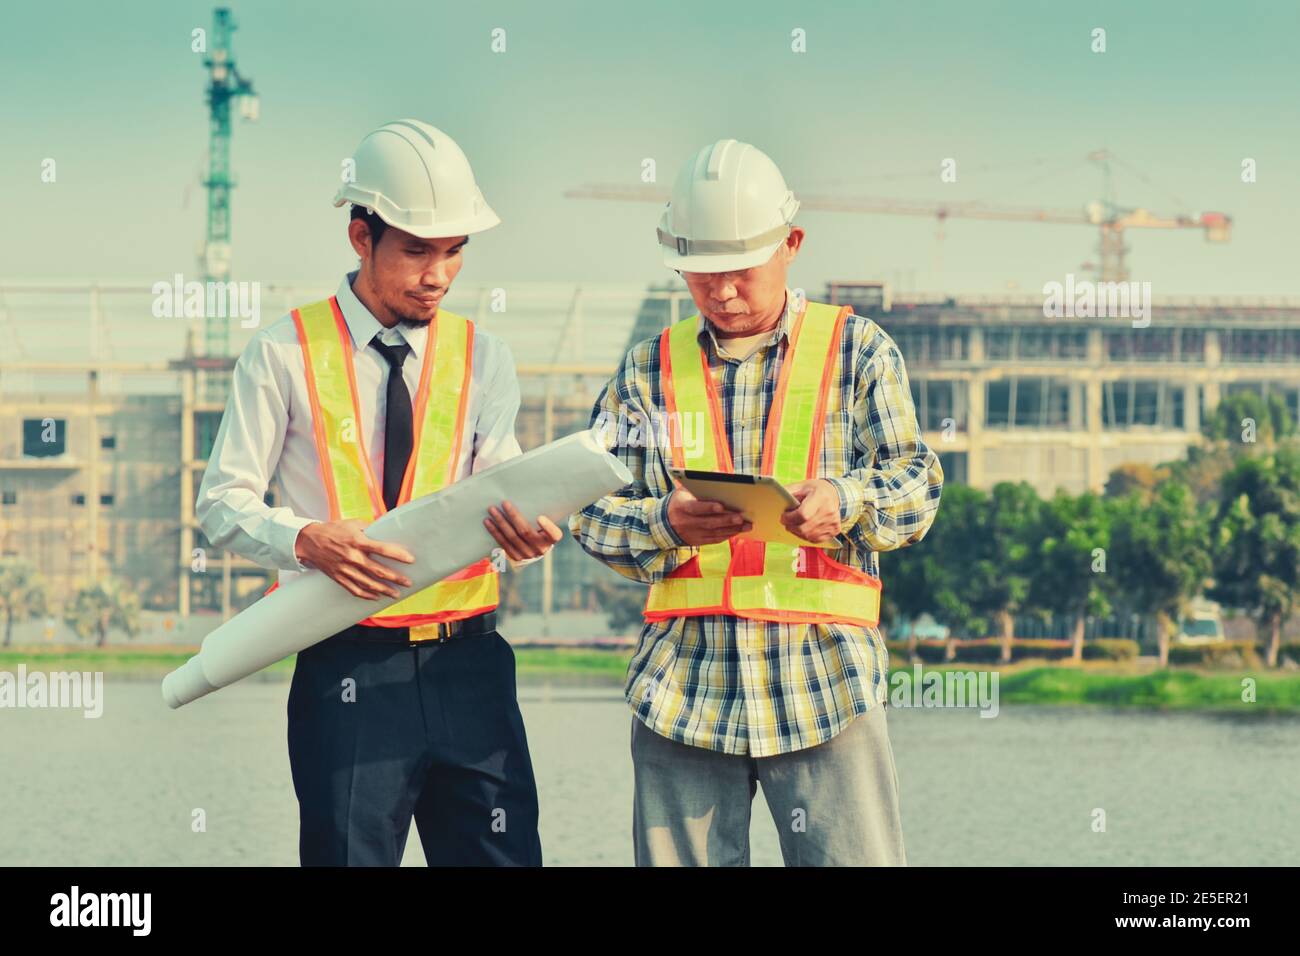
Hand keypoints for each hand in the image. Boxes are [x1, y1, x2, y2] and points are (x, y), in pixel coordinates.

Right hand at [294, 519, 415, 600]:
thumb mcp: (352, 523)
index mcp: (358, 541)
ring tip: (396, 594)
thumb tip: (387, 529)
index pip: (383, 549)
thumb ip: (370, 528)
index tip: (411, 560)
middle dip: (396, 578)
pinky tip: (376, 597)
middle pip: (378, 571)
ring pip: (368, 584)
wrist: (308, 541)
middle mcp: (352, 557)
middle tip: (408, 582)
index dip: (398, 555)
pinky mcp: (338, 577)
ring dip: (384, 590)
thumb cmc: (333, 530)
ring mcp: (345, 569)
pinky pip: (354, 590)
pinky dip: (366, 595)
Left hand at [484, 501, 563, 560]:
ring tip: (492, 510)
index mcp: (551, 539)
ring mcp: (528, 555)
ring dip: (500, 522)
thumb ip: (539, 512)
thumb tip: (527, 492)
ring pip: (512, 537)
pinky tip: (488, 522)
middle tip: (504, 503)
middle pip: (525, 531)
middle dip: (514, 516)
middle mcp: (541, 549)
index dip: (548, 527)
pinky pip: (503, 543)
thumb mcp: (545, 523)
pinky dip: (495, 532)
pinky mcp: (516, 557)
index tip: (540, 517)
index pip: (554, 534)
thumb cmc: (540, 529)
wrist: (535, 549)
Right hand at [665, 485, 752, 545]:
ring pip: (714, 533)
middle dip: (726, 520)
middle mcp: (685, 522)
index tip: (722, 506)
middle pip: (708, 522)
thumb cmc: (680, 502)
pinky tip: (737, 531)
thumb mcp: (685, 490)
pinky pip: (713, 540)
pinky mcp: (696, 541)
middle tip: (741, 517)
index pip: (695, 508)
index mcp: (681, 507)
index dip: (708, 507)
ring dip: (731, 529)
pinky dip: (726, 535)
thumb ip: (701, 482)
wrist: (664, 523)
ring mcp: (691, 534)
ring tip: (747, 525)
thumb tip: (719, 472)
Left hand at [780, 479, 842, 543]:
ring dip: (797, 532)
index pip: (803, 514)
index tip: (783, 517)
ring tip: (794, 524)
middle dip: (791, 527)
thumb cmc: (815, 490)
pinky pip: (815, 539)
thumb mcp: (801, 485)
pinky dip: (806, 536)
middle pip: (804, 528)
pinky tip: (803, 528)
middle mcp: (829, 510)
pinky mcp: (834, 530)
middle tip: (786, 522)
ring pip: (808, 535)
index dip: (790, 518)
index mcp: (821, 496)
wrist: (835, 494)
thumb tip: (774, 500)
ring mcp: (833, 522)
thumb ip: (788, 492)